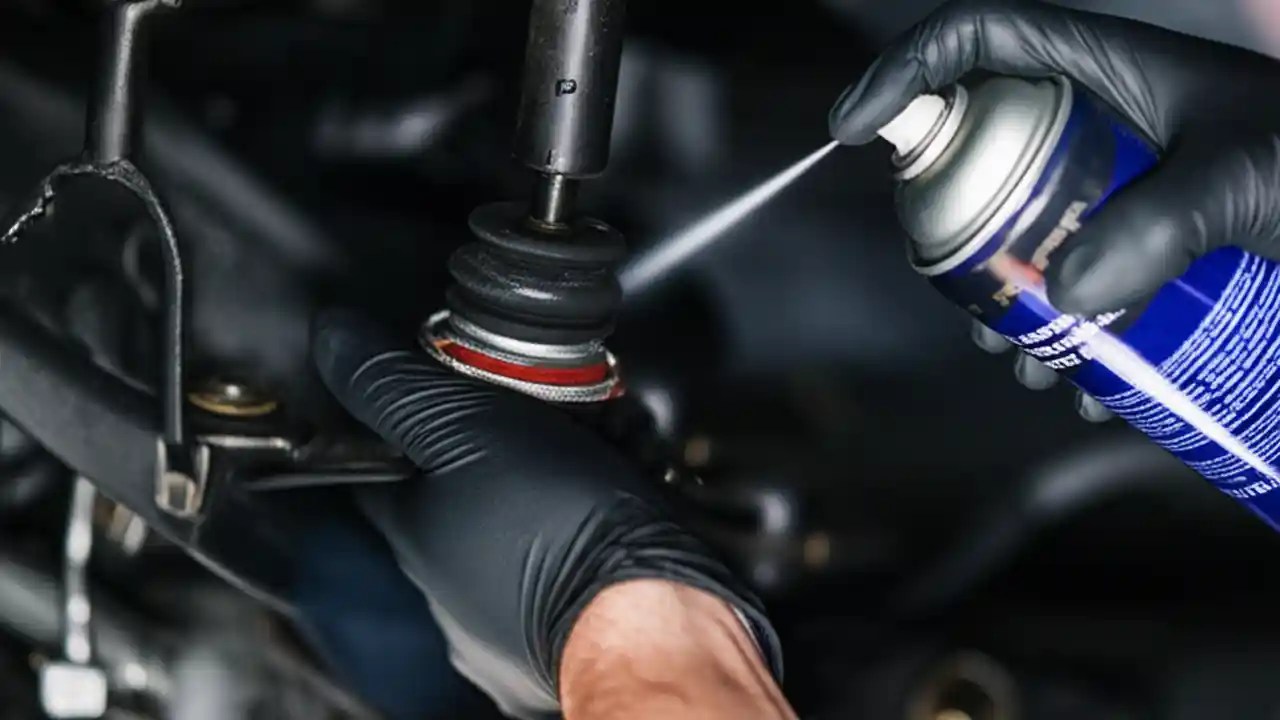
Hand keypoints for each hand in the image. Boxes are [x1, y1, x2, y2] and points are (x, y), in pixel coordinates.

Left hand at [311, 310, 784, 718]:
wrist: (657, 610)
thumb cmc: (562, 528)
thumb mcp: (463, 424)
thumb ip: (392, 383)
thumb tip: (333, 339)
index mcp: (413, 532)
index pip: (380, 456)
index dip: (410, 403)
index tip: (444, 373)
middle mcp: (451, 580)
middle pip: (466, 476)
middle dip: (507, 428)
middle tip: (549, 400)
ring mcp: (512, 604)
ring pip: (528, 505)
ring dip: (563, 459)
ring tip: (605, 431)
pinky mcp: (572, 613)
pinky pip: (575, 540)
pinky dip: (598, 503)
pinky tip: (628, 474)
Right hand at [829, 0, 1279, 414]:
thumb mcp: (1246, 178)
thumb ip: (1162, 224)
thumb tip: (1061, 291)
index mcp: (1103, 71)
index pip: (978, 40)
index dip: (904, 71)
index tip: (854, 131)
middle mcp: (1093, 125)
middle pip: (980, 155)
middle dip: (953, 231)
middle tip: (960, 291)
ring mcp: (1112, 188)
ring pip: (1021, 235)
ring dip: (1007, 306)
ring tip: (1029, 364)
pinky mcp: (1137, 243)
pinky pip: (1074, 286)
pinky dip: (1065, 341)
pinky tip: (1089, 390)